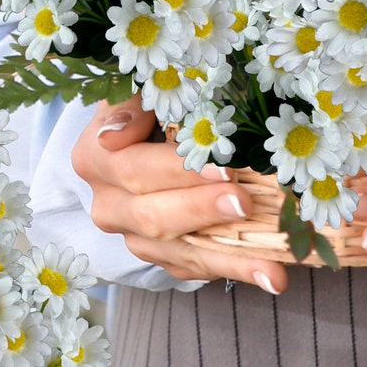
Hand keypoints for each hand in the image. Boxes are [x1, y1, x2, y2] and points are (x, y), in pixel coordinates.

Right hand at [71, 95, 288, 291]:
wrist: (139, 140)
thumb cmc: (144, 108)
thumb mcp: (134, 92)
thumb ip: (128, 105)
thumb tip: (115, 135)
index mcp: (94, 159)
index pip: (136, 168)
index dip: (178, 171)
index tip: (223, 168)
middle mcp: (109, 206)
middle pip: (154, 216)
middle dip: (203, 210)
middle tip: (245, 203)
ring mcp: (134, 237)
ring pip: (179, 253)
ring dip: (229, 260)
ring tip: (272, 269)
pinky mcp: (161, 257)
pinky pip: (198, 268)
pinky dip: (235, 269)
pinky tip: (269, 274)